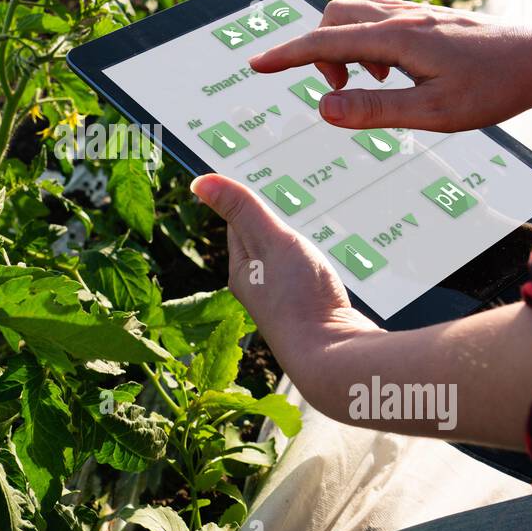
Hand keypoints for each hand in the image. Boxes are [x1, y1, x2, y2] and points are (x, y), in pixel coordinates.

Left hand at [190, 173, 377, 386]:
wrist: (332, 356)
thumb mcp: (271, 241)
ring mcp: (287, 302)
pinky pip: (310, 279)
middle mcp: (259, 287)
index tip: (258, 173)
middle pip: (264, 242)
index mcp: (242, 269)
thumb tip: (199, 181)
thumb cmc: (299, 299)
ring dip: (300, 242)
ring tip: (315, 221)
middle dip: (277, 219)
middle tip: (289, 191)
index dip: (248, 198)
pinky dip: (318, 264)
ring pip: (290, 261)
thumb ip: (243, 210)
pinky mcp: (313, 312)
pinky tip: (331, 261)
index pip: (238, 223)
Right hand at [250, 0, 531, 131]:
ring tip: (372, 84)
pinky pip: (378, 17)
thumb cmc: (496, 88)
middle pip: (332, 19)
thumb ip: (374, 110)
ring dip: (344, 47)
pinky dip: (366, 41)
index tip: (256, 65)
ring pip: (354, 14)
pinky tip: (392, 70)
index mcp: (397, 38)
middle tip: (337, 92)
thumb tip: (322, 107)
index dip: (285, 55)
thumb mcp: (434, 112)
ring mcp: (416, 12)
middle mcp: (402, 16)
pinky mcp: (429, 16)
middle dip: (317, 52)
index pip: (324, 43)